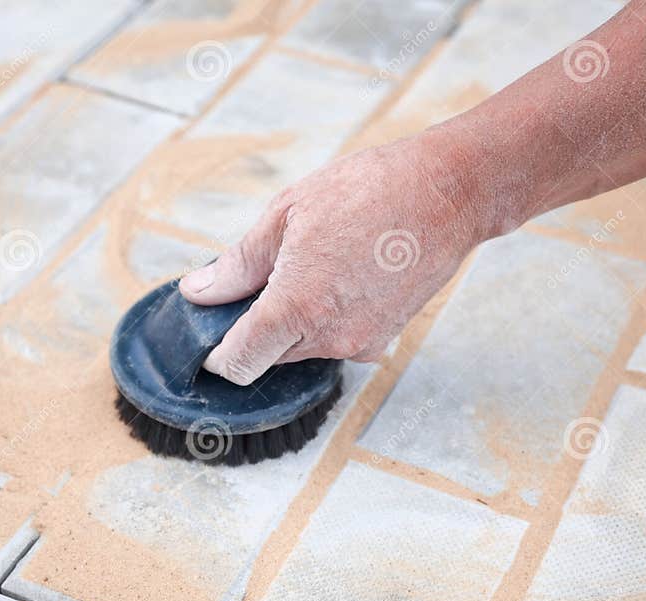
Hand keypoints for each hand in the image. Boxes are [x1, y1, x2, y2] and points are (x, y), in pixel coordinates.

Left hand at [178, 128, 503, 385]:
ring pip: (302, 348)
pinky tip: (341, 274)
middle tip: (262, 277)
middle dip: (254, 328)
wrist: (447, 194)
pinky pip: (337, 340)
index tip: (213, 331)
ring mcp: (361, 343)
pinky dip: (327, 318)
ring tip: (313, 263)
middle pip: (268, 356)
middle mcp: (328, 337)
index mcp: (296, 306)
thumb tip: (198, 292)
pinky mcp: (384, 339)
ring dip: (293, 320)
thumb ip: (238, 264)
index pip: (238, 363)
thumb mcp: (287, 214)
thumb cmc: (370, 191)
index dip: (217, 353)